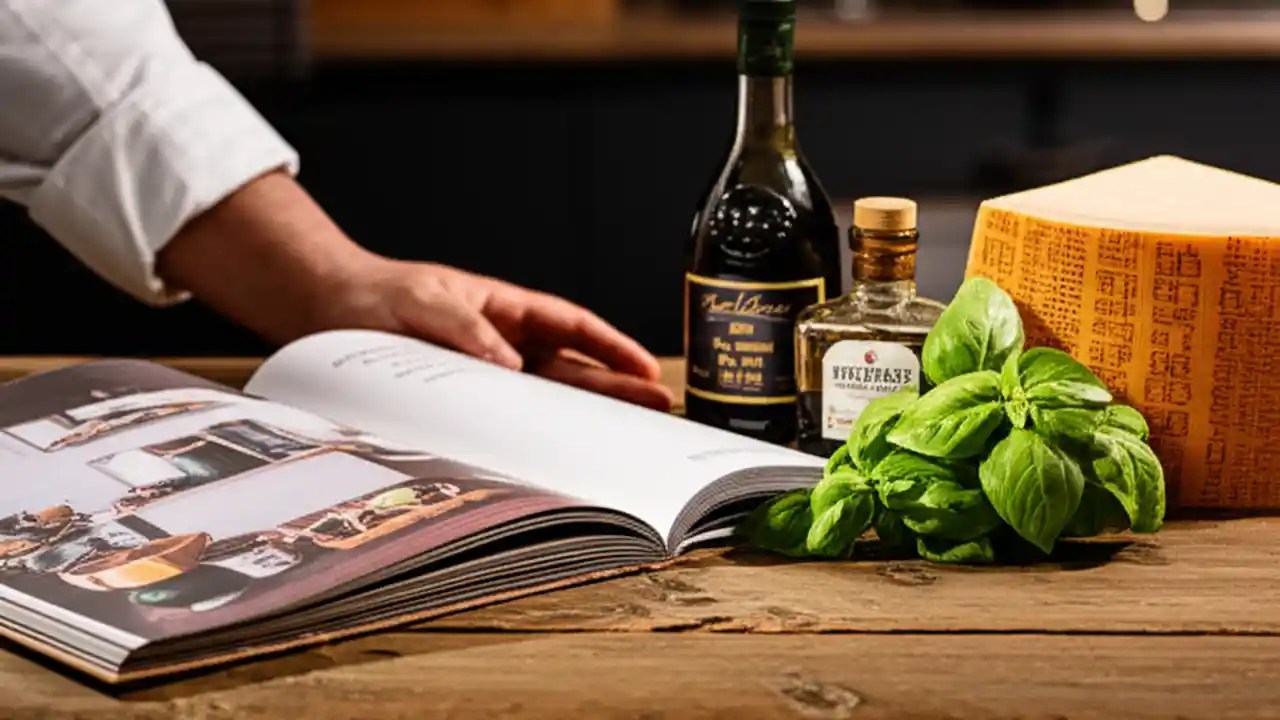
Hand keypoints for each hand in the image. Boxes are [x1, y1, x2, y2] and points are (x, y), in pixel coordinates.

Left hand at [157, 171, 673, 410]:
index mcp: (506, 308)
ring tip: (624, 433)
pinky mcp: (466, 396)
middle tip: (656, 408)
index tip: (644, 368)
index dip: (612, 347)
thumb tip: (510, 365)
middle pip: (573, 366)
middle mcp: (505, 342)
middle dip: (616, 387)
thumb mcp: (425, 303)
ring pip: (548, 394)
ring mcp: (489, 371)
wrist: (328, 311)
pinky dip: (530, 432)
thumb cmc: (380, 295)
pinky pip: (507, 415)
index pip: (572, 326)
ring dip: (584, 413)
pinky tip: (552, 450)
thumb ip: (468, 332)